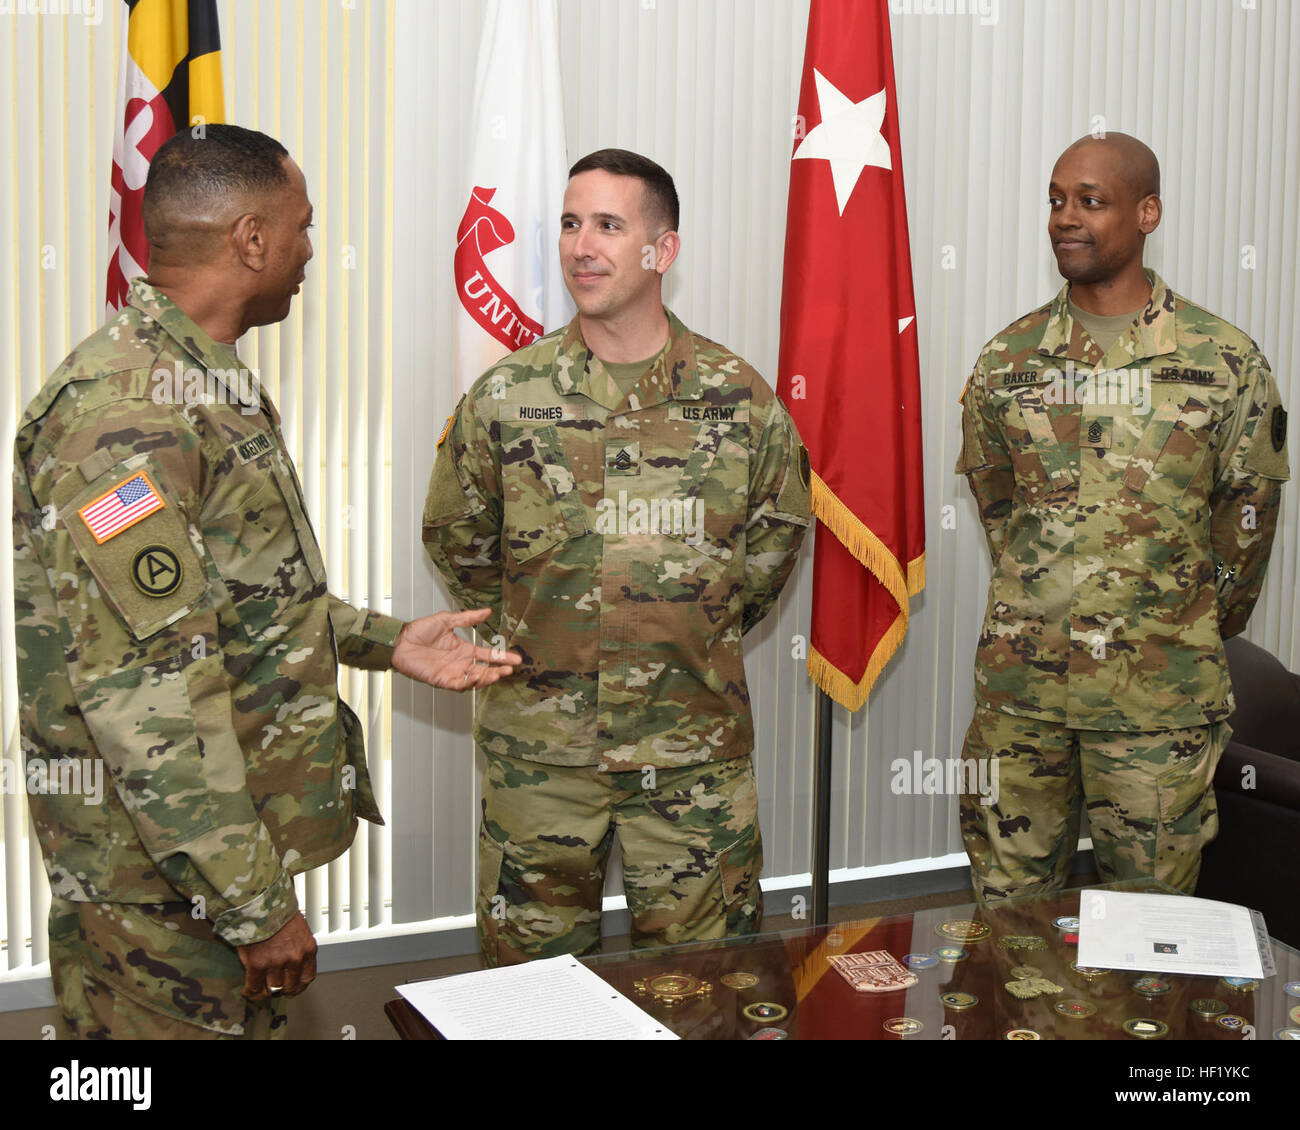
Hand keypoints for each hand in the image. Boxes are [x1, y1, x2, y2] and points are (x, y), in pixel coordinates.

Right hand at [237, 912, 316, 1000]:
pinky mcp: (258, 964)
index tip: (292, 988)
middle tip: (275, 990)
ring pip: (272, 988)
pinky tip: (247, 991)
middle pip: (290, 986)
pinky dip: (250, 991)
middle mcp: (295, 958)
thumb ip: (298, 948)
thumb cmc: (279, 913)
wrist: (261, 903)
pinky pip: (254, 987)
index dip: (298, 986)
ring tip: (259, 990)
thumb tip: (293, 965)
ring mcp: (276, 962)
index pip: (307, 978)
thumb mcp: (299, 930)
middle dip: (282, 990)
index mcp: (307, 949)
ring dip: (265, 992)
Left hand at [391, 607, 521, 688]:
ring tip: (498, 673)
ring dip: (487, 678)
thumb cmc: (419, 630)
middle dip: (498, 671)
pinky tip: (477, 675)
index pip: (488, 656)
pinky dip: (469, 683)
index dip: (502, 658)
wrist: (400, 640)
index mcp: (464, 650)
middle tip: (510, 669)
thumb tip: (487, 611)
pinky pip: (458, 685)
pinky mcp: (441, 680)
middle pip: (485, 671)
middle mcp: (460, 663)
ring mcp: (452, 673)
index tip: (516, 659)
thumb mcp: (447, 620)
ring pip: (474, 681)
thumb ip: (468, 618)